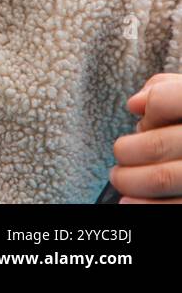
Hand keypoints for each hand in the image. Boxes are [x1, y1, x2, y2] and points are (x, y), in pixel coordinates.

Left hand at [109, 73, 181, 202]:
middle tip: (120, 153)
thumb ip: (164, 88)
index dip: (152, 108)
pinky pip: (174, 206)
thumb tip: (135, 104)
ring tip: (120, 178)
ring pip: (161, 178)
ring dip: (129, 179)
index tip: (149, 117)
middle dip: (126, 151)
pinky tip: (128, 201)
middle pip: (155, 145)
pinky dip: (145, 205)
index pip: (164, 100)